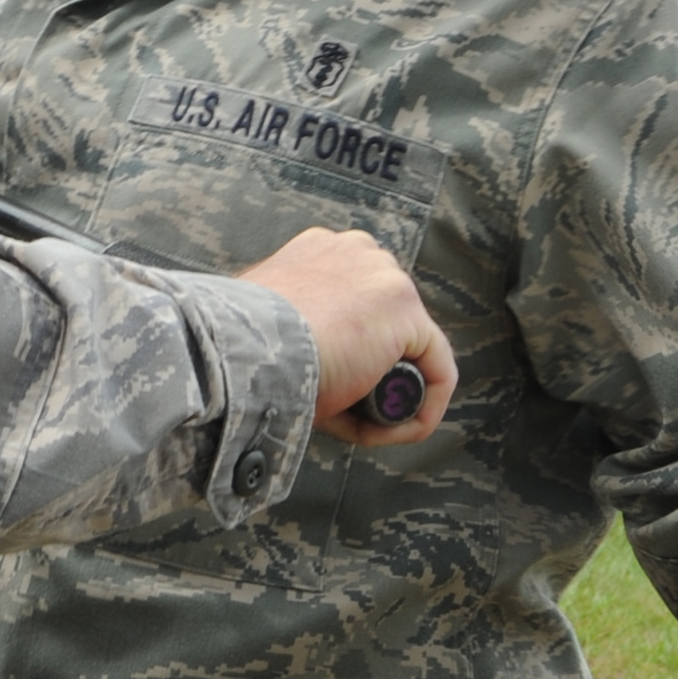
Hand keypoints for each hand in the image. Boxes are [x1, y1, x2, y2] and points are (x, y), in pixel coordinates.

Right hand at [237, 227, 454, 446]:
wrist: (246, 347)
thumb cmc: (241, 343)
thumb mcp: (263, 322)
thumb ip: (287, 327)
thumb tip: (296, 361)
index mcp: (320, 249)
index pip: (356, 297)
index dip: (349, 346)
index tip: (330, 382)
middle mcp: (358, 251)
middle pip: (386, 320)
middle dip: (371, 365)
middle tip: (344, 406)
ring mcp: (387, 280)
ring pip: (408, 347)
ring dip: (390, 387)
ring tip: (361, 421)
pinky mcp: (408, 315)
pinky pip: (436, 369)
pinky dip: (423, 406)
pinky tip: (397, 429)